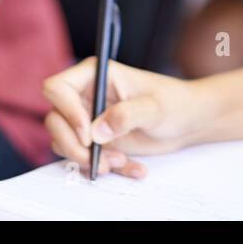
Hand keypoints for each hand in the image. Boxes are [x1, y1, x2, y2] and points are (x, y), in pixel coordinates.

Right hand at [42, 57, 205, 178]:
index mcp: (95, 76)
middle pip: (54, 120)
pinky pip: (85, 159)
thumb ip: (126, 115)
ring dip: (87, 159)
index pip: (57, 88)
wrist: (187, 121)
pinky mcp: (97, 141)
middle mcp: (86, 96)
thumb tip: (96, 131)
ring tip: (118, 162)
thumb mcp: (154, 107)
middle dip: (72, 145)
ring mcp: (89, 120)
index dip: (66, 111)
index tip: (87, 132)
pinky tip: (131, 167)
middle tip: (97, 157)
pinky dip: (104, 168)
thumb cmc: (174, 102)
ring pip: (64, 143)